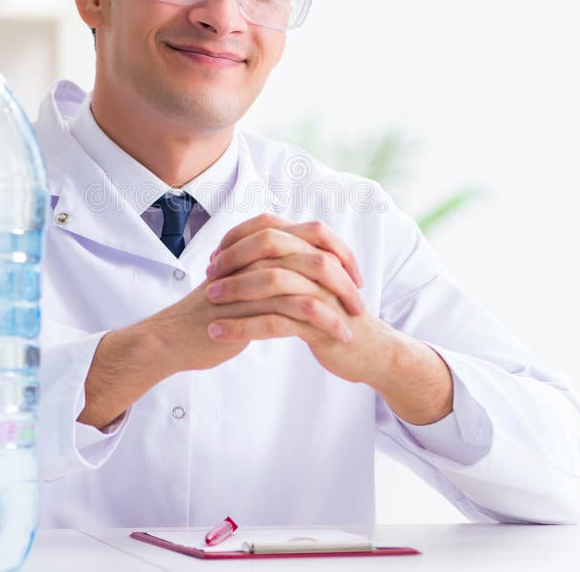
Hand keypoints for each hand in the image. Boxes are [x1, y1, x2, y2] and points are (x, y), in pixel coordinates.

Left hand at [202, 214, 452, 421]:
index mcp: (315, 251)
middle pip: (269, 246)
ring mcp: (320, 293)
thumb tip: (253, 255)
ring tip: (209, 300)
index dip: (239, 236)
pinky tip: (218, 332)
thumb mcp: (313, 284)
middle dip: (233, 257)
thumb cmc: (334, 317)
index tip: (217, 253)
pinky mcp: (318, 324)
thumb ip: (290, 265)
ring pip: (271, 282)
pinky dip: (241, 326)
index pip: (270, 226)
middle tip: (209, 273)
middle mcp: (318, 265)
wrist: (371, 352)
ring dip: (234, 289)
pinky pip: (274, 322)